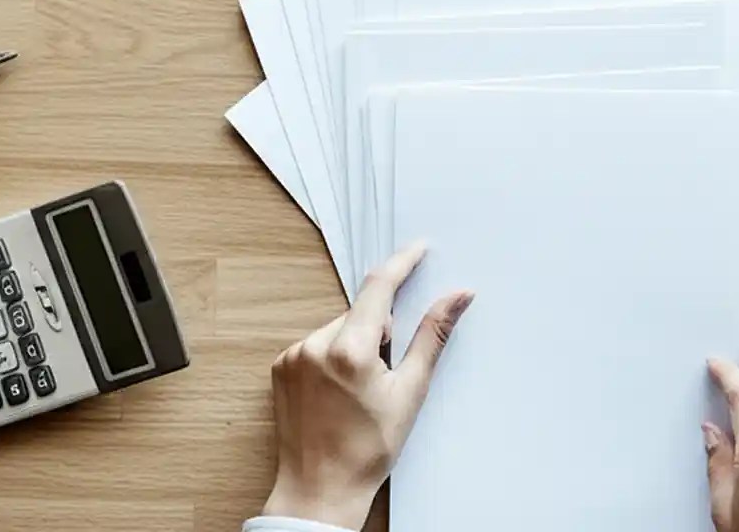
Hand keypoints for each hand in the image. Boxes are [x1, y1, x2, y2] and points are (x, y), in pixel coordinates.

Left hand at [262, 242, 473, 528]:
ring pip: (338, 328)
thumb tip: (459, 296)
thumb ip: (433, 335)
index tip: (419, 248)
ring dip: (355, 344)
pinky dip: (333, 357)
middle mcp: (315, 345)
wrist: (321, 489)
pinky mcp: (280, 367)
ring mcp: (293, 356)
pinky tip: (338, 392)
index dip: (402, 263)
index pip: (379, 287)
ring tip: (360, 391)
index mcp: (350, 350)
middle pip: (360, 313)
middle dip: (379, 330)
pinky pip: (316, 345)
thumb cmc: (369, 449)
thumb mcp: (411, 391)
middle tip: (387, 373)